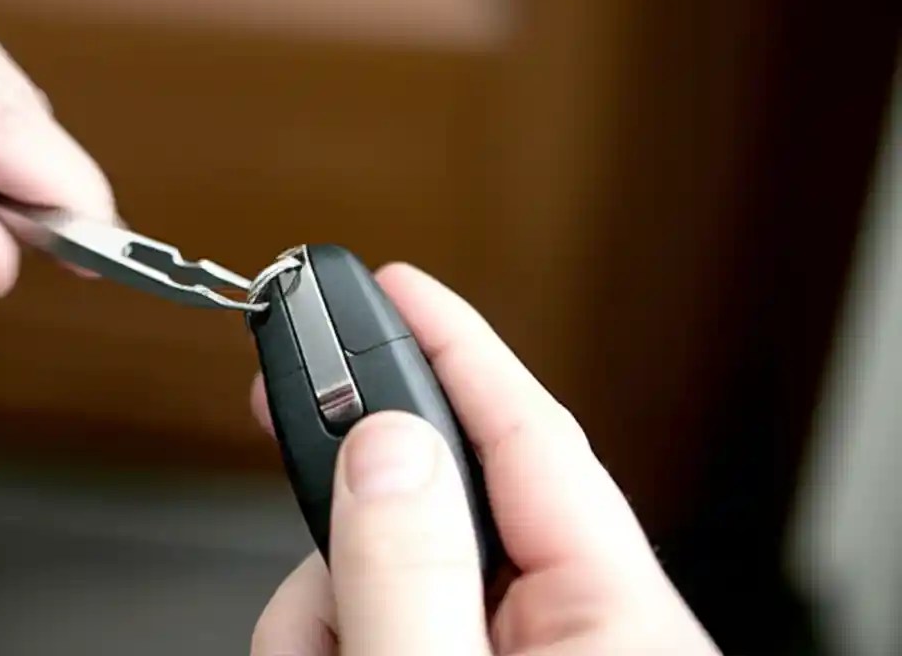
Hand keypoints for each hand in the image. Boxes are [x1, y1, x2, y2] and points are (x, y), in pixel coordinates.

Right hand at [250, 264, 720, 654]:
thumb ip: (413, 575)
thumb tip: (386, 451)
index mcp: (612, 621)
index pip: (533, 436)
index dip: (455, 344)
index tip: (393, 283)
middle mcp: (570, 631)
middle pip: (444, 497)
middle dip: (349, 500)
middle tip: (289, 423)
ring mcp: (507, 655)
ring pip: (389, 564)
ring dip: (322, 604)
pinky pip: (376, 614)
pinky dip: (327, 633)